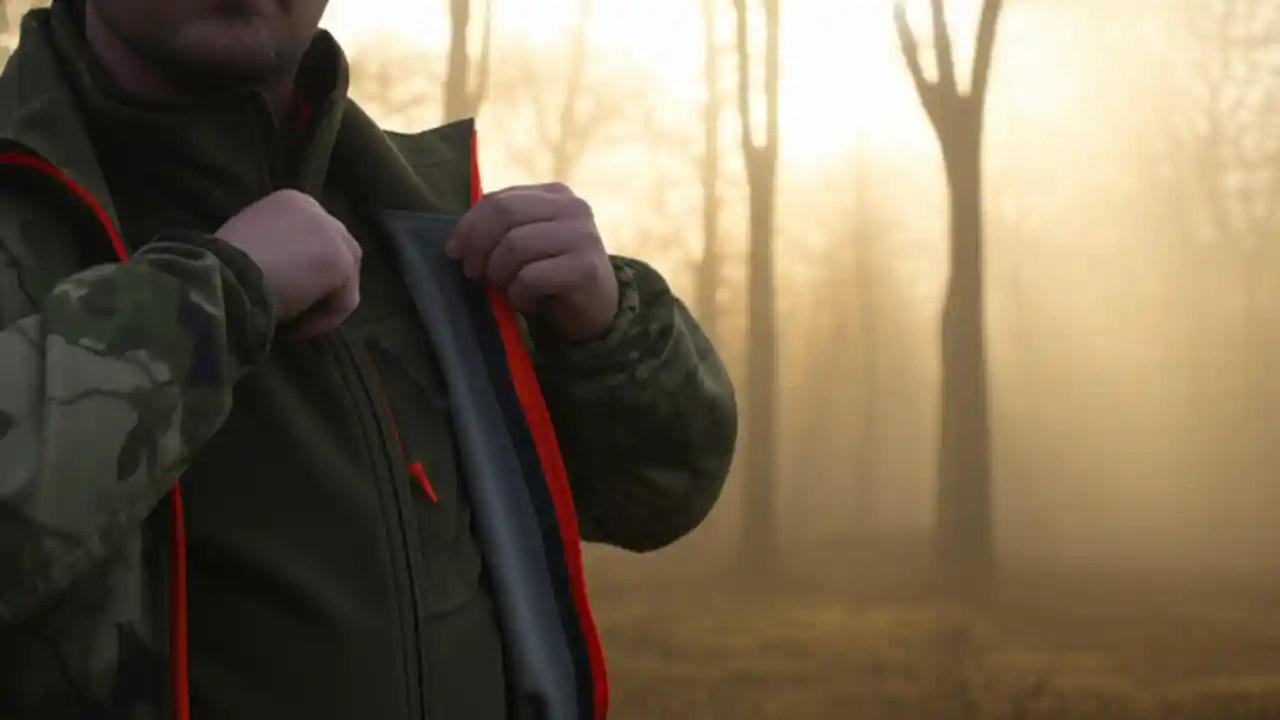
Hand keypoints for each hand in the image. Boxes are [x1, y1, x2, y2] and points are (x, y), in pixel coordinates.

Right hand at [217, 190, 361, 339]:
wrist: (220, 277)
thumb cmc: (222, 266)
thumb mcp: (252, 242)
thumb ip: (280, 246)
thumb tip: (295, 272)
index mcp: (293, 201)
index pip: (316, 236)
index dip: (305, 269)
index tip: (281, 293)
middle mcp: (318, 210)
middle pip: (339, 252)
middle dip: (324, 284)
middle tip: (295, 310)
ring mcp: (333, 234)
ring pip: (346, 277)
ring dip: (324, 302)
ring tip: (293, 321)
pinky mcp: (341, 262)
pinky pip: (345, 301)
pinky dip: (325, 320)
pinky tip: (295, 328)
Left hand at [445, 183, 617, 341]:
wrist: (597, 309)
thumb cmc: (553, 274)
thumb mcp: (527, 242)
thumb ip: (500, 229)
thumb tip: (456, 242)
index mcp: (555, 195)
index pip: (499, 199)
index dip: (468, 225)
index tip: (453, 251)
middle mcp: (573, 208)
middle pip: (505, 215)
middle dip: (478, 247)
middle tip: (473, 274)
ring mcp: (583, 236)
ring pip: (515, 245)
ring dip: (499, 274)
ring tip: (506, 289)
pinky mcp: (586, 269)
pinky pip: (531, 278)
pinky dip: (519, 295)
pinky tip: (528, 301)